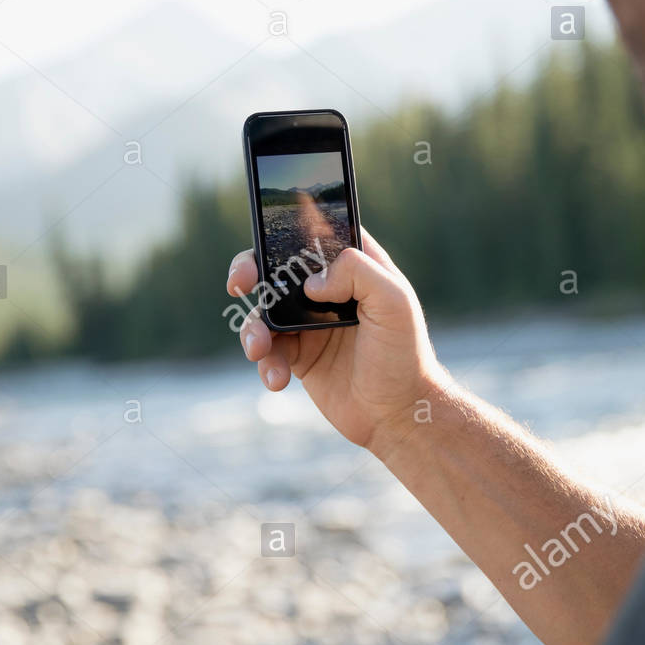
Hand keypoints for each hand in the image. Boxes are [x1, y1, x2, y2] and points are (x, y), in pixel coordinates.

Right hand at [225, 230, 444, 452]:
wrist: (398, 415)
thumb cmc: (405, 355)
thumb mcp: (395, 303)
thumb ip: (359, 272)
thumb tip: (311, 281)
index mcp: (355, 267)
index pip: (315, 232)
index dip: (286, 229)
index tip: (266, 242)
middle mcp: (329, 290)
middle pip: (276, 266)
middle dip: (249, 270)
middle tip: (239, 284)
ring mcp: (310, 322)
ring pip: (263, 311)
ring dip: (252, 328)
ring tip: (259, 349)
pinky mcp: (299, 355)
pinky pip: (267, 350)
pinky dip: (265, 363)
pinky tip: (277, 380)